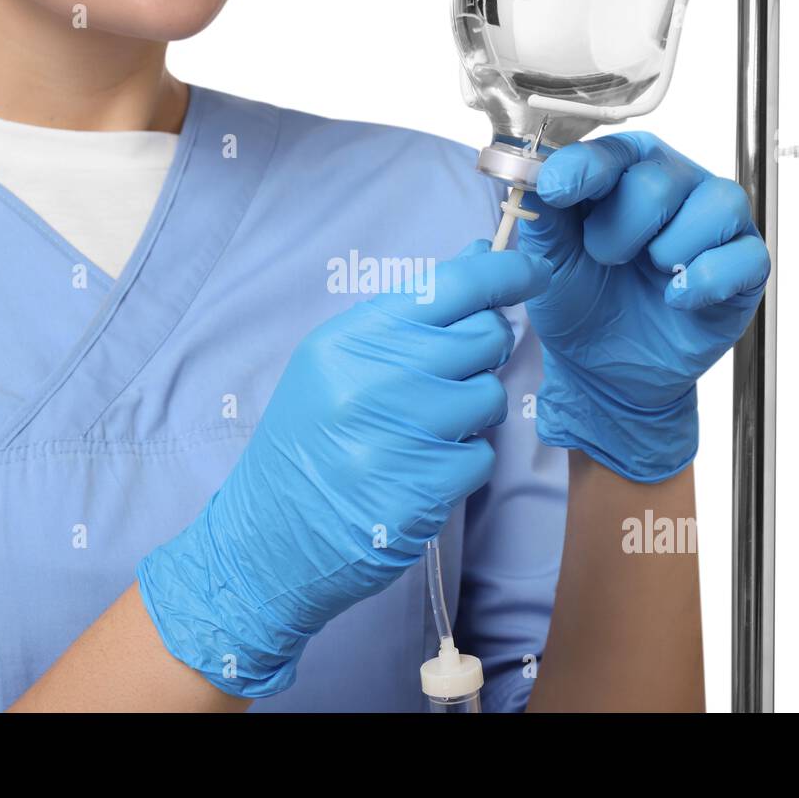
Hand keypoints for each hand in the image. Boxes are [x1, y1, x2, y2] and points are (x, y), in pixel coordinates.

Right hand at [137, 241, 550, 697]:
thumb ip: (407, 316)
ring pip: (490, 396)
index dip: (503, 273)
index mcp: (349, 340)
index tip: (530, 271)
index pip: (447, 286)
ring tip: (425, 429)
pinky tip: (420, 471)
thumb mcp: (335, 364)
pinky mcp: (423, 491)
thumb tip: (480, 258)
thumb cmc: (308, 443)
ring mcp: (400, 438)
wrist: (268, 539)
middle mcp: (374, 380)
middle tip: (451, 373)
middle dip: (483, 350)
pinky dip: (463, 464)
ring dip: (473, 413)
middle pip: (482, 337)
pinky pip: (482, 456)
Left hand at [518, 132, 769, 481]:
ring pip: (717, 204)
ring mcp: (716, 224)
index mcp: (624, 172)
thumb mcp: (549, 259)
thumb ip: (542, 215)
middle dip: (621, 228)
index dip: (584, 169)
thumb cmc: (578, 302)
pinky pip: (746, 256)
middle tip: (604, 259)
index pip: (613, 150)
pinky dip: (706, 280)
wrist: (602, 370)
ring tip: (650, 275)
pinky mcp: (745, 267)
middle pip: (660, 180)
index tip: (555, 191)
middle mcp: (676, 184)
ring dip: (670, 250)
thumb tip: (534, 174)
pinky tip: (676, 300)